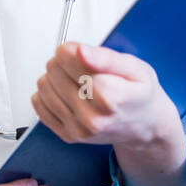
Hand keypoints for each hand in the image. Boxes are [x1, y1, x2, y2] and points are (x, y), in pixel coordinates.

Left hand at [32, 42, 185, 172]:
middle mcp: (92, 116)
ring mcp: (78, 129)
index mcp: (110, 96)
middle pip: (54, 71)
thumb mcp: (134, 68)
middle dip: (64, 62)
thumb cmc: (140, 94)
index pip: (68, 59)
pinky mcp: (68, 135)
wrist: (146, 126)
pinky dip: (49, 94)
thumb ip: (104, 57)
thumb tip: (79, 51)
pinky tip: (66, 93)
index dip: (71, 49)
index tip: (80, 51)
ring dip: (55, 78)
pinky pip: (39, 105)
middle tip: (82, 67)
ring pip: (44, 87)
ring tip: (76, 80)